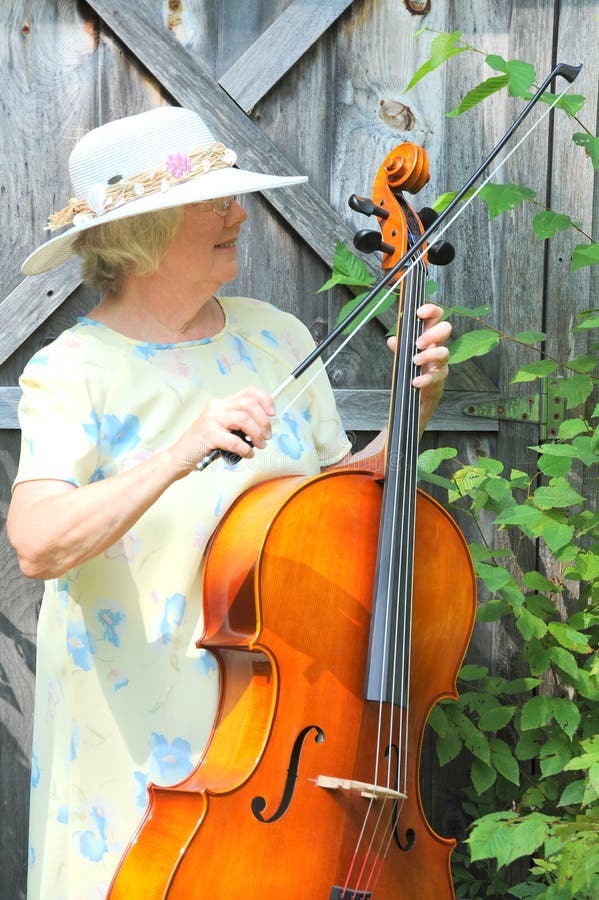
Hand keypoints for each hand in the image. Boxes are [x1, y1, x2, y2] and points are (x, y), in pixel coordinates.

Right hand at [171, 386, 274, 472]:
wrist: (181, 455)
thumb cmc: (206, 443)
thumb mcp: (225, 428)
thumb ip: (241, 423)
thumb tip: (265, 426)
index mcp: (222, 403)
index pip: (249, 392)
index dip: (265, 400)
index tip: (272, 414)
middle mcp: (217, 407)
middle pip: (249, 404)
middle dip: (264, 421)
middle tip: (267, 436)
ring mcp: (211, 420)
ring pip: (244, 419)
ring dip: (257, 434)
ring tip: (260, 446)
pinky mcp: (208, 435)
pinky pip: (234, 440)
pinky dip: (245, 449)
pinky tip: (247, 454)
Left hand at [387, 303, 450, 429]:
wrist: (416, 403)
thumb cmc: (412, 375)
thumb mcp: (402, 359)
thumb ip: (399, 348)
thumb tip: (392, 339)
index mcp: (428, 339)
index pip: (436, 318)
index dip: (431, 311)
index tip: (419, 312)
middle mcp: (437, 349)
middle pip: (446, 329)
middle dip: (432, 332)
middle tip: (418, 342)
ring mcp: (440, 365)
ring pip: (444, 353)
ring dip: (429, 355)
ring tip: (415, 360)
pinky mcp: (438, 381)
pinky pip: (436, 377)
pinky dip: (424, 379)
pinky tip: (416, 381)